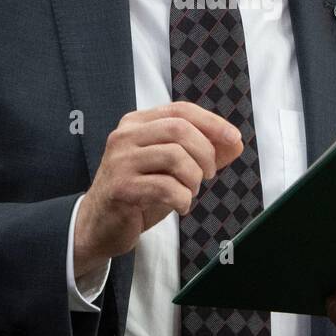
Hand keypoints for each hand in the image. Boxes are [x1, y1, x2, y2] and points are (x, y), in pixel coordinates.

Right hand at [74, 102, 241, 281]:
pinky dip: (183, 198)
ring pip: (175, 156)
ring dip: (194, 178)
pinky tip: (180, 205)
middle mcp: (125, 136)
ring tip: (190, 191)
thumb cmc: (139, 192)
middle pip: (179, 129)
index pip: (181, 110)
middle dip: (205, 153)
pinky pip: (166, 187)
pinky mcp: (121, 188)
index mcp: (137, 123)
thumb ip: (202, 153)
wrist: (100, 225)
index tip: (234, 139)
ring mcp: (121, 161)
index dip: (212, 123)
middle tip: (208, 175)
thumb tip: (235, 143)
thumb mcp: (172, 168)